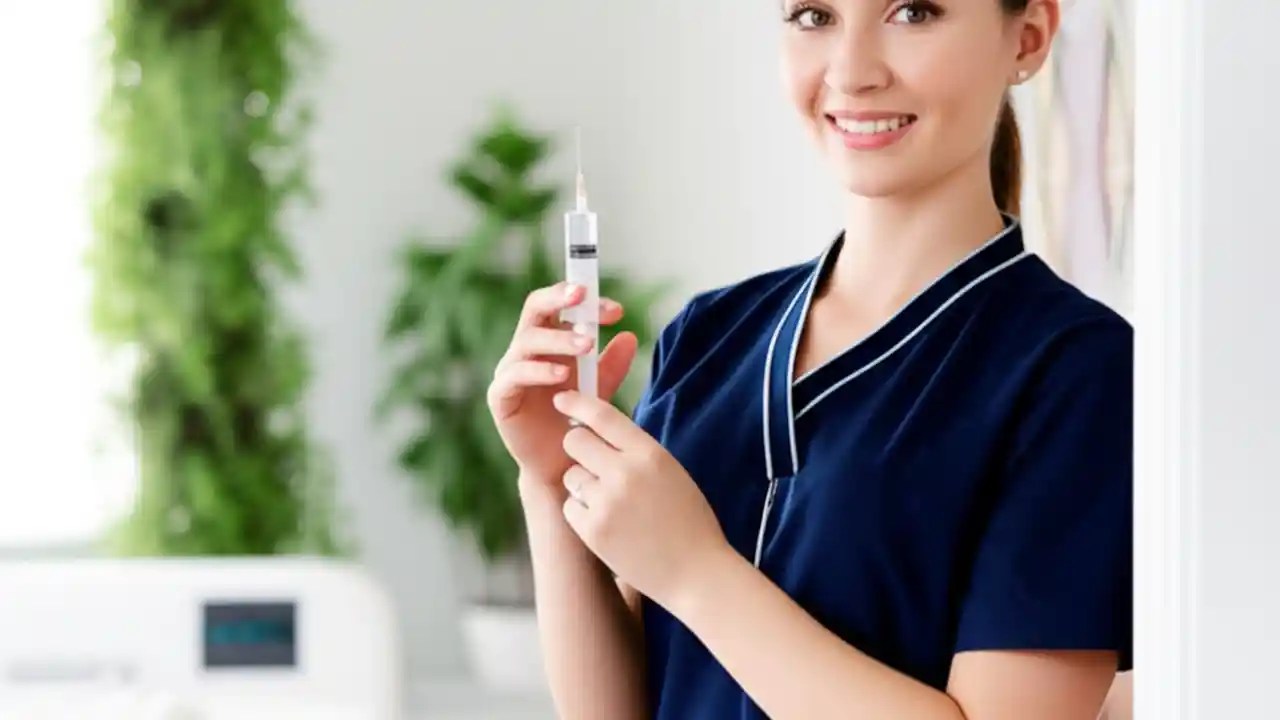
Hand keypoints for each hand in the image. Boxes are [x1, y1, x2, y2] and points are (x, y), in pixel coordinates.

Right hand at [487, 282, 636, 487]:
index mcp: (549, 340)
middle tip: (585, 298)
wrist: (562, 464)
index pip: (560, 306)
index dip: (584, 300)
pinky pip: (515, 376)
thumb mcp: (600, 389)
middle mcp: (526, 350)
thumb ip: (613, 365)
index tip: (616, 310)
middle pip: (535, 308)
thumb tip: (630, 336)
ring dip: (558, 339)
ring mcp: (510, 371)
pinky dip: (538, 372)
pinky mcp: (500, 397)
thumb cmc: (577, 421)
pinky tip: (562, 375)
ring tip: (586, 345)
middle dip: (559, 298)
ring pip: (527, 340)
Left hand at [552, 389, 734, 608]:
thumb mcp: (671, 472)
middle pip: (574, 440)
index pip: (602, 415)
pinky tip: (608, 524)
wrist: (696, 573)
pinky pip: (570, 507)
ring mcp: (607, 503)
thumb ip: (636, 451)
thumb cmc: (688, 521)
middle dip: (578, 447)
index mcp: (649, 453)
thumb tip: (597, 429)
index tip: (562, 398)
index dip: (577, 402)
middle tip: (590, 461)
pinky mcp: (593, 531)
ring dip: (582, 484)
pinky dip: (582, 513)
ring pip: (571, 475)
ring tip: (611, 503)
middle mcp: (625, 473)